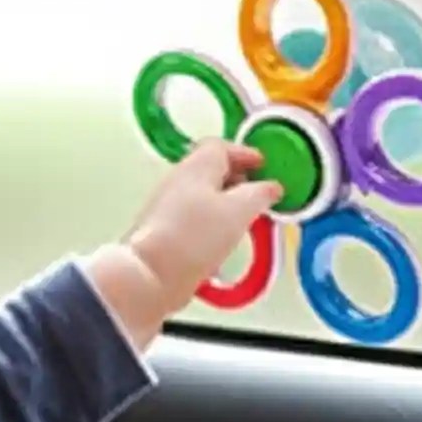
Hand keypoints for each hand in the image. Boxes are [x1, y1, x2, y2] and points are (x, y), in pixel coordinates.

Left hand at [85, 139, 282, 350]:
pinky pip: (193, 223)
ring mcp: (167, 209)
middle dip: (239, 182)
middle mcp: (177, 182)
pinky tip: (222, 246)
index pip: (221, 147)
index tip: (264, 167)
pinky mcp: (164, 235)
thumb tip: (270, 187)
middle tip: (259, 197)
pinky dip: (212, 228)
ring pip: (202, 199)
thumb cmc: (194, 236)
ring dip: (226, 207)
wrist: (151, 274)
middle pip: (211, 172)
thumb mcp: (240, 210)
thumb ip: (259, 194)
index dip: (245, 154)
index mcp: (195, 167)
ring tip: (245, 223)